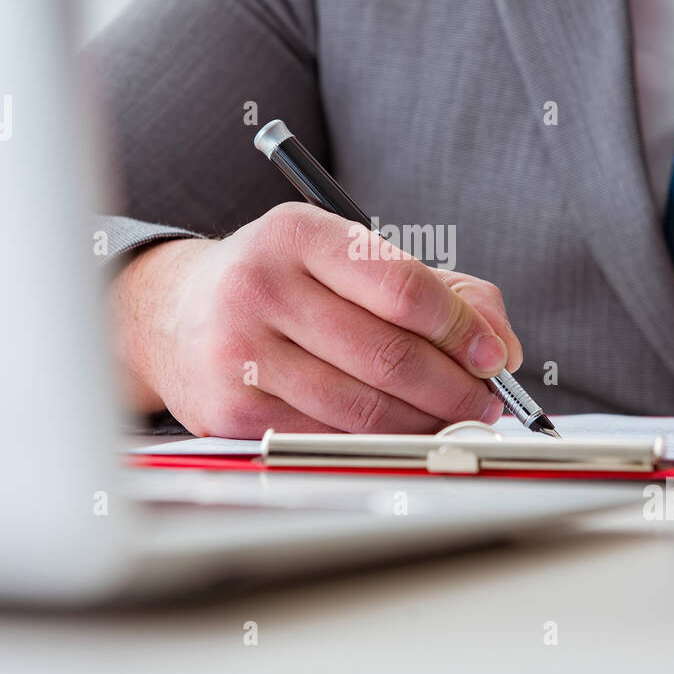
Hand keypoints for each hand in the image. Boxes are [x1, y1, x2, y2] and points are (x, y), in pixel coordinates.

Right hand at [109, 203, 522, 436]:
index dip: (459, 327)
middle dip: (454, 387)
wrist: (174, 315)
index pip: (399, 286)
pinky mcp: (230, 410)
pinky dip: (378, 441)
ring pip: (361, 407)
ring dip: (425, 422)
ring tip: (454, 419)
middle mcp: (260, 286)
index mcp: (296, 233)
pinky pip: (328, 436)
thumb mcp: (347, 257)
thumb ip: (437, 288)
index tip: (492, 354)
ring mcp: (239, 352)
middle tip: (486, 401)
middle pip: (386, 354)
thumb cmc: (283, 284)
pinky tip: (401, 432)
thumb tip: (500, 346)